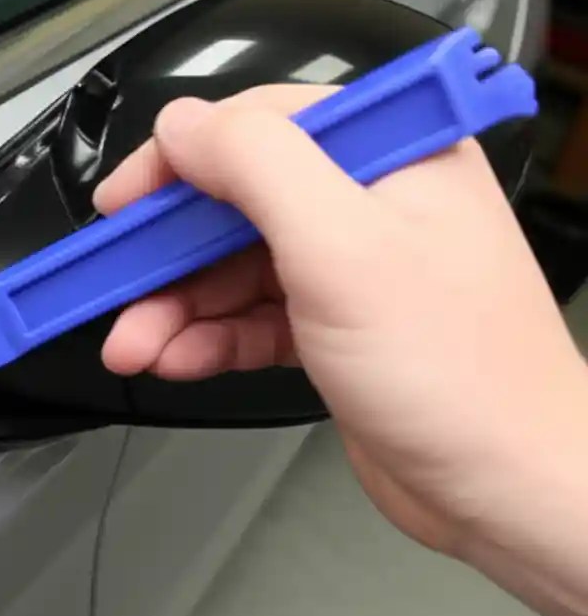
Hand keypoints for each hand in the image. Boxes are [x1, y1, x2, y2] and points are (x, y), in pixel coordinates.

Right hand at [93, 86, 587, 562]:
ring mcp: (349, 268)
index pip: (258, 127)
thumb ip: (258, 167)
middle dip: (164, 253)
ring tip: (132, 343)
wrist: (504, 488)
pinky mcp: (332, 328)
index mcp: (390, 156)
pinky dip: (205, 339)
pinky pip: (247, 318)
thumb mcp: (345, 249)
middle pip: (233, 203)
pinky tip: (172, 359)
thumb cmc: (462, 375)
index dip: (178, 163)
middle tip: (110, 284)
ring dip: (173, 306)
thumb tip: (185, 127)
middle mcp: (369, 203)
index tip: (121, 205)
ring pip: (230, 267)